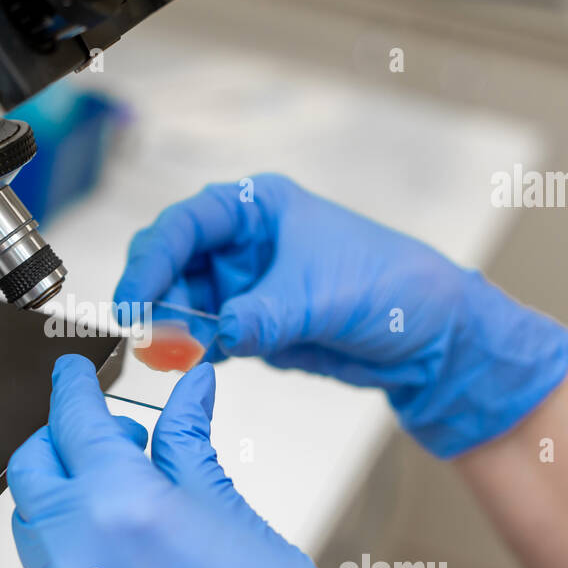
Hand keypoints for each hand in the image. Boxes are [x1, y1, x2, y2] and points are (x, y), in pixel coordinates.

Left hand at [7, 354, 444, 567]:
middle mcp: (77, 554)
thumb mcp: (230, 508)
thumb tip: (190, 388)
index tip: (73, 376)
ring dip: (64, 506)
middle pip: (33, 469)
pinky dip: (66, 567)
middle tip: (109, 444)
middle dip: (62, 444)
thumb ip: (187, 442)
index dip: (72, 388)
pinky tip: (115, 567)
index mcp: (123, 504)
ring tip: (122, 511)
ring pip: (31, 530)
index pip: (73, 421)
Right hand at [113, 174, 567, 457]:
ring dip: (170, 328)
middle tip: (146, 333)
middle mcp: (244, 241)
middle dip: (154, 295)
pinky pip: (203, 333)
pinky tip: (190, 361)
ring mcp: (244, 283)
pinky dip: (191, 348)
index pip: (185, 225)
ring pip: (180, 301)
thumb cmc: (393, 288)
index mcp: (258, 207)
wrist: (433, 340)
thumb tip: (210, 335)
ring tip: (172, 353)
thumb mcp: (321, 298)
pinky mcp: (250, 322)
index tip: (135, 301)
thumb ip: (259, 315)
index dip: (152, 261)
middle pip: (172, 261)